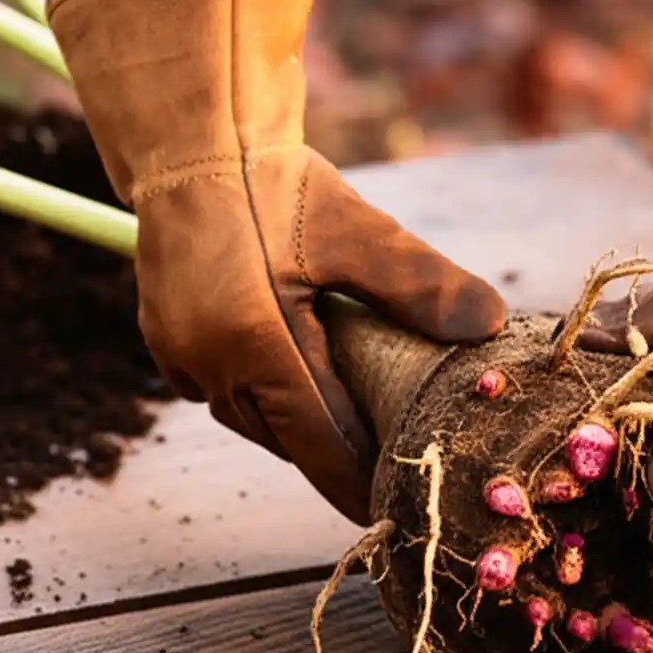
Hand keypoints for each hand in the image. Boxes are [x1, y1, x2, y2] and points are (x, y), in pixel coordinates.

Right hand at [47, 0, 505, 524]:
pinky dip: (259, 396)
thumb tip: (490, 324)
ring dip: (294, 426)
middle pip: (283, 437)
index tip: (387, 512)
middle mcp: (205, 362)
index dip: (354, 482)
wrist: (192, 140)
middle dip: (331, 456)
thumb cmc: (275, 180)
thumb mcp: (358, 230)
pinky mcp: (162, 338)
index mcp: (254, 343)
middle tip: (382, 470)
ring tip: (344, 431)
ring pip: (249, 417)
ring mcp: (176, 353)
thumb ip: (422, 285)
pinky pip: (218, 391)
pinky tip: (291, 381)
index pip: (317, 442)